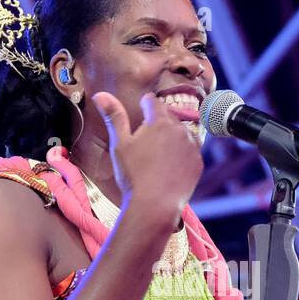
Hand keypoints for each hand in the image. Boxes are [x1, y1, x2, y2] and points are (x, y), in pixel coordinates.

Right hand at [91, 91, 203, 227]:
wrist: (155, 206)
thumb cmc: (134, 175)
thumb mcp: (119, 144)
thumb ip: (114, 116)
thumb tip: (100, 93)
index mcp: (159, 120)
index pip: (152, 101)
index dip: (143, 107)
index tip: (139, 114)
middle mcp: (179, 128)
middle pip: (168, 116)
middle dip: (157, 123)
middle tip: (145, 143)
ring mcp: (192, 145)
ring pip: (180, 132)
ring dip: (171, 137)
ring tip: (157, 156)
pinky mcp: (198, 161)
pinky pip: (190, 150)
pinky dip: (181, 154)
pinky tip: (169, 167)